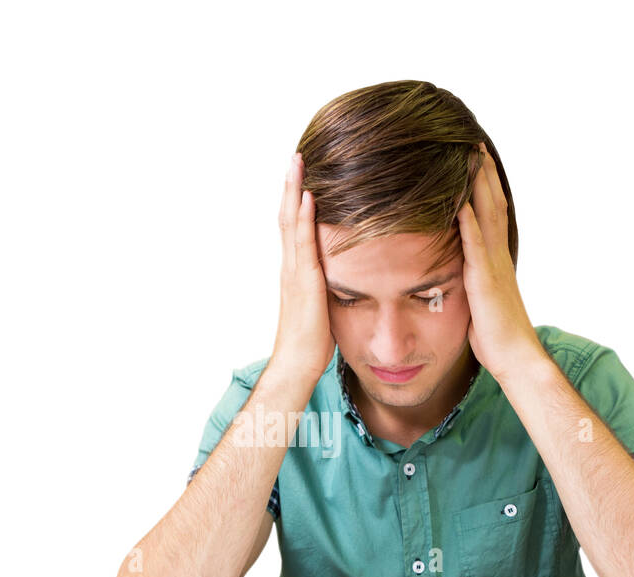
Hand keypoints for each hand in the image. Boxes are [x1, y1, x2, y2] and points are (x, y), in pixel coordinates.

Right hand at [271, 152, 335, 380]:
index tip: (302, 174)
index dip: (296, 200)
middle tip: (296, 155)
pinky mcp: (304, 282)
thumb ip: (328, 285)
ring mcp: (294, 272)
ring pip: (291, 222)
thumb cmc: (312, 342)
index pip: (294, 227)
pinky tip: (310, 197)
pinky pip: (303, 244)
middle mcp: (290, 266)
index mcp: (296, 271)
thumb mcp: (323, 306)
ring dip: (294, 191)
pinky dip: (305, 218)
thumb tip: (345, 273)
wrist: (297, 364)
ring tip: (298, 162)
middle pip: (288, 216)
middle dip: (292, 185)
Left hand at [457, 142, 547, 378]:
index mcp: (494, 257)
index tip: (473, 156)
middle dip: (481, 172)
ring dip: (478, 187)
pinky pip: (476, 249)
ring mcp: (492, 266)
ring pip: (487, 217)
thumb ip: (473, 275)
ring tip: (469, 158)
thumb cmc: (495, 332)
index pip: (490, 210)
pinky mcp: (484, 282)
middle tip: (472, 141)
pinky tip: (459, 206)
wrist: (514, 356)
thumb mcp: (481, 296)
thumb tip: (460, 265)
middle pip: (491, 203)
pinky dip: (469, 226)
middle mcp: (496, 255)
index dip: (482, 182)